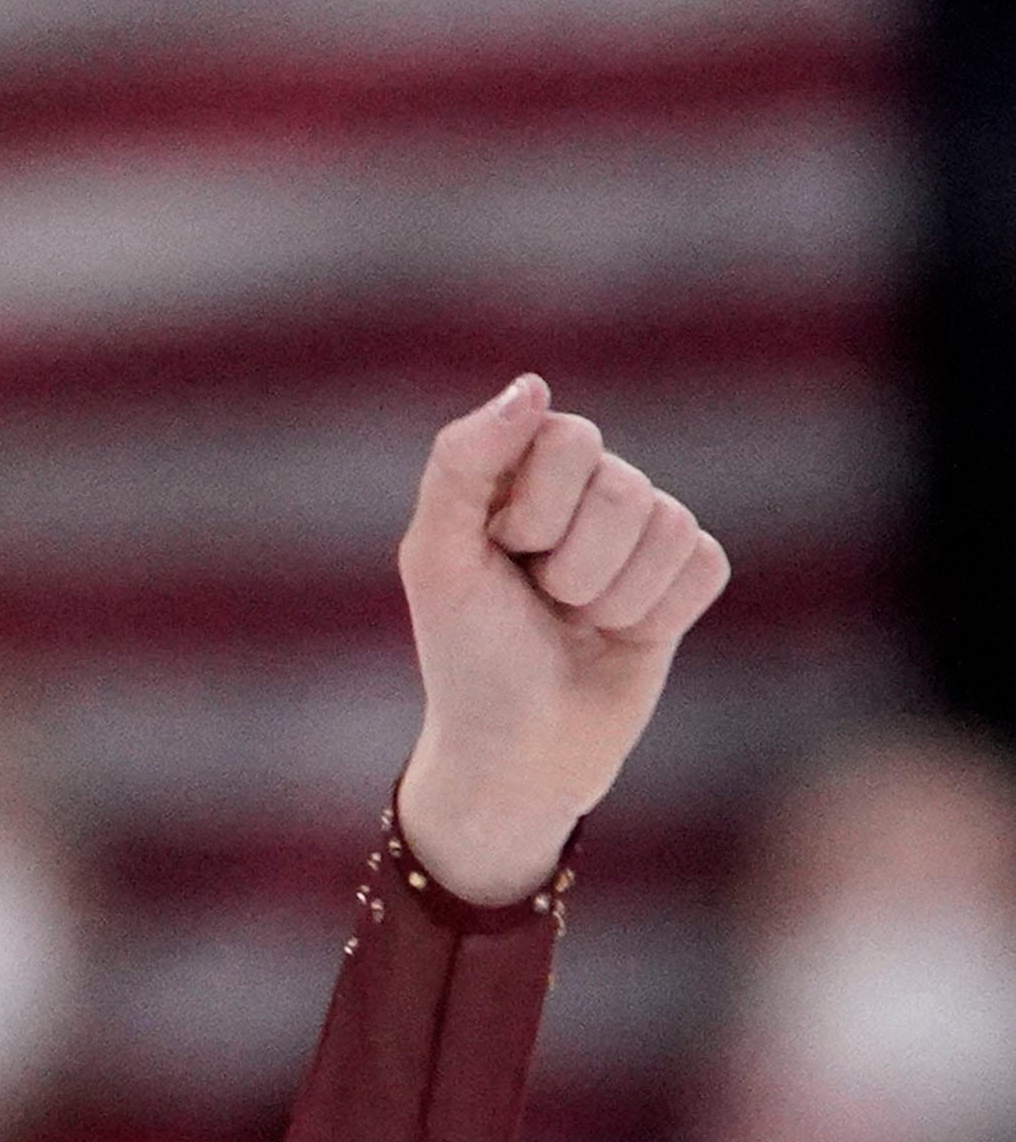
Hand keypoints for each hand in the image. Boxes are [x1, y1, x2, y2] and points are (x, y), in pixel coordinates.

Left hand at [393, 378, 729, 907]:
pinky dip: (658, 616)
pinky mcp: (681, 576)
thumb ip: (463, 463)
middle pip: (625, 488)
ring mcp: (638, 530)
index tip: (506, 557)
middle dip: (576, 567)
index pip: (570, 439)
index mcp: (522, 468)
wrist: (517, 756)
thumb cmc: (468, 659)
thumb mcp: (438, 561)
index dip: (540, 512)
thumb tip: (533, 385)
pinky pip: (703, 564)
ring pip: (668, 527)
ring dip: (615, 600)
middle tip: (542, 605)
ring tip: (576, 627)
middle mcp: (585, 488)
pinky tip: (620, 639)